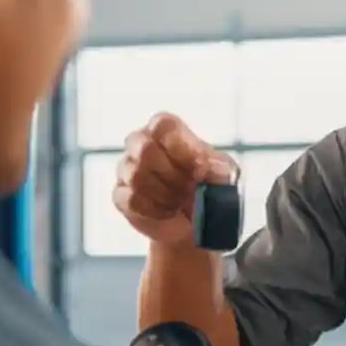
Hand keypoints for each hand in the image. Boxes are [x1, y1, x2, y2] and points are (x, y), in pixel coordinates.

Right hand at [113, 112, 236, 248]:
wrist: (196, 220)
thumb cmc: (210, 186)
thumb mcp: (225, 173)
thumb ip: (219, 167)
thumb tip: (204, 167)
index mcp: (166, 129)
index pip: (163, 125)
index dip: (180, 147)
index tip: (199, 168)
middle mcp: (141, 142)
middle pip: (144, 149)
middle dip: (172, 174)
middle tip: (190, 189)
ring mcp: (127, 168)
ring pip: (136, 176)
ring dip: (165, 194)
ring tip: (180, 201)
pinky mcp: (120, 194)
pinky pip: (131, 199)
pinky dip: (154, 209)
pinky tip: (167, 211)